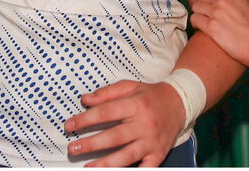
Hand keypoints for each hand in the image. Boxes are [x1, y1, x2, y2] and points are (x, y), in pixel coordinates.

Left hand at [65, 80, 184, 166]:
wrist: (179, 104)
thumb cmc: (150, 95)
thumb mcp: (130, 86)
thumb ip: (107, 93)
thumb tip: (85, 100)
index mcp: (136, 104)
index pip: (106, 112)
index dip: (85, 119)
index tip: (69, 125)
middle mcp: (144, 124)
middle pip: (114, 137)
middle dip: (91, 144)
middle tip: (72, 149)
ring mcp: (152, 141)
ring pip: (127, 156)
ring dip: (106, 164)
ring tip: (88, 167)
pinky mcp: (158, 154)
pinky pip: (145, 169)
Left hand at [189, 0, 248, 67]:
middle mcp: (222, 1)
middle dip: (203, 5)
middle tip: (208, 13)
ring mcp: (215, 13)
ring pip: (195, 7)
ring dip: (199, 14)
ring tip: (204, 20)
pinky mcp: (211, 28)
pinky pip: (194, 20)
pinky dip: (196, 24)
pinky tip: (202, 28)